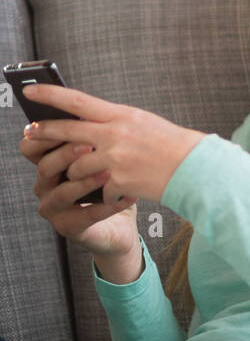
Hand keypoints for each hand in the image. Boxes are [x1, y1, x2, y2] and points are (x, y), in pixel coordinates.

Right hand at [19, 130, 139, 257]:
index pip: (31, 148)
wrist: (121, 219)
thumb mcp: (102, 156)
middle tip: (90, 146)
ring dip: (86, 182)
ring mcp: (53, 209)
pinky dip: (108, 206)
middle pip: (46, 167)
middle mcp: (44, 186)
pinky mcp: (68, 228)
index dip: (43, 136)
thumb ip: (92, 137)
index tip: (67, 122)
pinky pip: (86, 216)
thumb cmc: (110, 181)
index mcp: (48, 164)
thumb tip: (93, 112)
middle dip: (67, 155)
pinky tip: (128, 197)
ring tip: (109, 173)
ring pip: (63, 193)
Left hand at [20, 83, 205, 201]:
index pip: (77, 101)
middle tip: (30, 133)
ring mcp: (114, 159)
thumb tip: (82, 121)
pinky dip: (102, 190)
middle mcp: (114, 134)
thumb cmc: (168, 144)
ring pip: (75, 166)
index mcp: (120, 115)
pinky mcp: (117, 181)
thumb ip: (111, 121)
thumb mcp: (140, 122)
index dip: (50, 94)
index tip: (30, 90)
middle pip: (66, 132)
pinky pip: (96, 187)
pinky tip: (115, 188)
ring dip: (75, 171)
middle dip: (44, 132)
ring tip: (86, 173)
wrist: (193, 168)